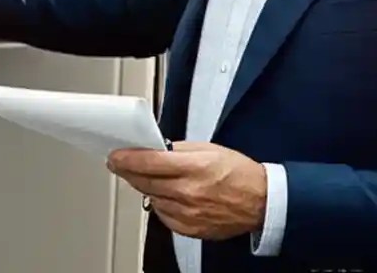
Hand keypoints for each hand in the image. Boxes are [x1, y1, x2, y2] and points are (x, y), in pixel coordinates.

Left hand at [107, 141, 266, 239]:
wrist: (261, 202)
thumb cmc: (239, 173)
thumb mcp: (208, 149)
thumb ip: (177, 150)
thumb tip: (153, 149)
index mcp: (194, 167)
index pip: (148, 162)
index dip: (126, 159)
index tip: (115, 156)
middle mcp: (188, 192)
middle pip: (144, 182)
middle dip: (128, 171)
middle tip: (120, 164)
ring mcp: (188, 213)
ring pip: (151, 198)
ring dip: (145, 187)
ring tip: (148, 177)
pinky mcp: (189, 228)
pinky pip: (162, 215)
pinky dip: (159, 204)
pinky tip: (166, 195)